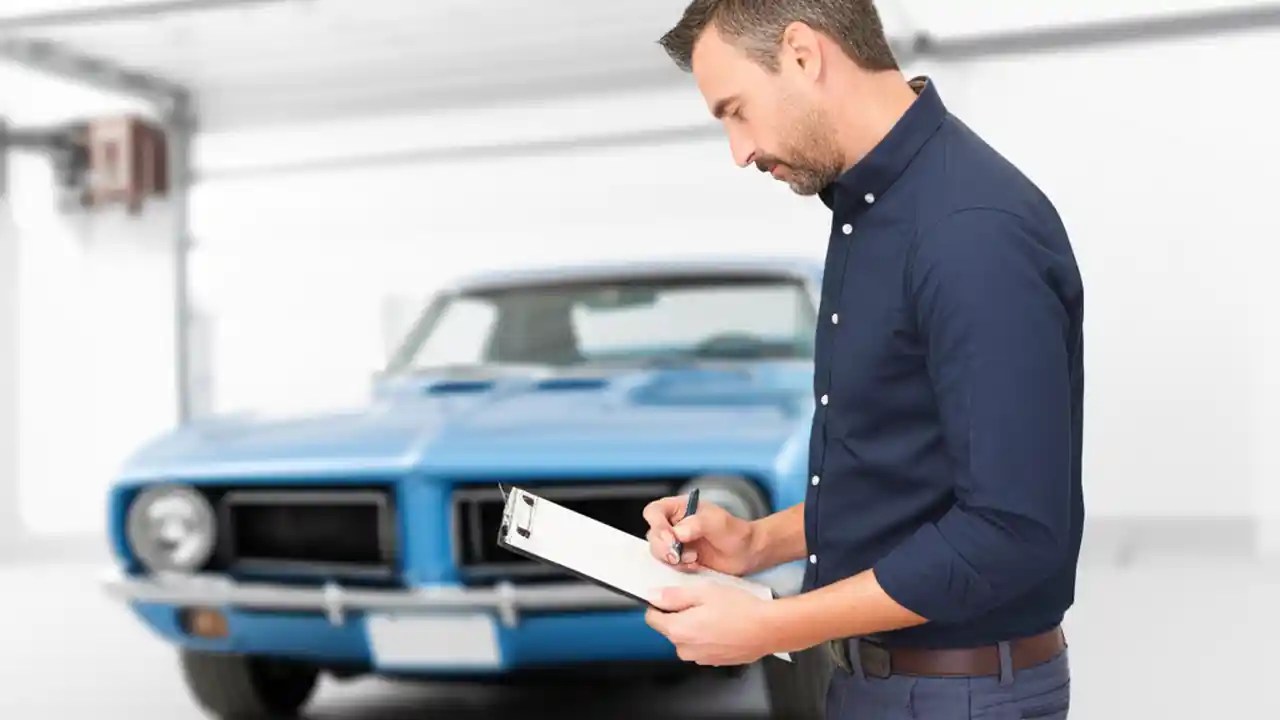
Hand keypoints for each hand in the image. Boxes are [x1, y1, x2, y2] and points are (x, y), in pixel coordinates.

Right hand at [643, 494, 756, 575]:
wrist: (747, 553)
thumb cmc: (735, 532)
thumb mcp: (719, 522)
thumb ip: (698, 523)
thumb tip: (678, 532)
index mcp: (678, 508)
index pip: (654, 512)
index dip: (657, 525)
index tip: (671, 538)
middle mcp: (673, 525)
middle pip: (652, 536)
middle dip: (663, 547)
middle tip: (678, 555)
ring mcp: (674, 545)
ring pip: (658, 553)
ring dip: (673, 560)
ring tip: (694, 559)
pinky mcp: (679, 562)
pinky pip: (668, 567)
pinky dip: (679, 569)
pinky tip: (695, 566)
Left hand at [645, 583, 774, 665]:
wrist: (767, 630)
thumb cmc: (739, 609)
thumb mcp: (703, 592)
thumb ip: (673, 595)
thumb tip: (652, 596)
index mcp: (678, 630)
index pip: (652, 618)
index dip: (659, 604)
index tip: (671, 596)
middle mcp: (684, 649)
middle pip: (670, 628)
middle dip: (680, 614)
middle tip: (701, 601)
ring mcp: (699, 658)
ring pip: (686, 637)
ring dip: (694, 626)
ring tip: (715, 613)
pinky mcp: (713, 661)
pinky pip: (701, 646)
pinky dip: (707, 636)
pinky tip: (723, 625)